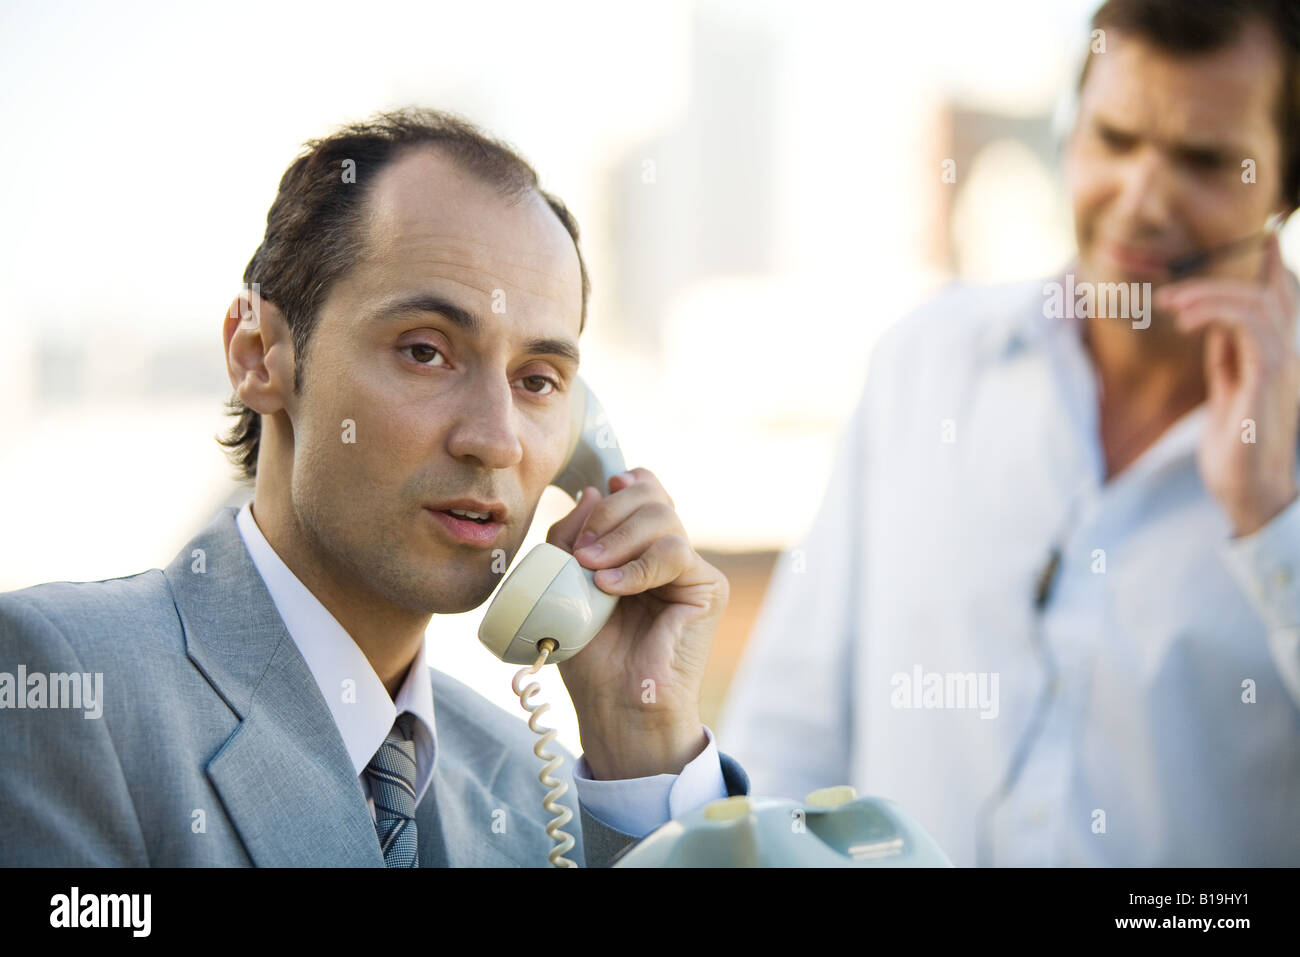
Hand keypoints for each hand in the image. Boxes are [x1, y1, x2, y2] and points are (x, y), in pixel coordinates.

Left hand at [544, 468, 727, 779]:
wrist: (615, 705)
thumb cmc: (591, 654)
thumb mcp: (565, 583)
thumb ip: (574, 538)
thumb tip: (592, 490)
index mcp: (639, 547)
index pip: (644, 490)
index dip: (623, 487)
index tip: (596, 497)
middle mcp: (669, 553)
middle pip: (652, 497)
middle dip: (610, 513)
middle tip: (582, 552)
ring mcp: (691, 570)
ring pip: (664, 518)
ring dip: (620, 537)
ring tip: (592, 571)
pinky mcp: (707, 589)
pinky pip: (676, 552)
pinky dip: (639, 566)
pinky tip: (611, 588)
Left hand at [1155, 234, 1299, 535]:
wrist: (1249, 491)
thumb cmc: (1236, 446)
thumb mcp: (1227, 389)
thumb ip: (1226, 355)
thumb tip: (1213, 322)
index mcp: (1280, 354)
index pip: (1280, 295)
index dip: (1268, 263)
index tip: (1253, 235)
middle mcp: (1290, 352)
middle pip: (1272, 289)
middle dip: (1227, 273)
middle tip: (1172, 290)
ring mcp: (1285, 364)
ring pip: (1258, 303)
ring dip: (1210, 294)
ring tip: (1170, 306)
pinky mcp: (1270, 378)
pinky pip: (1250, 327)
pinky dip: (1216, 314)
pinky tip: (1186, 322)